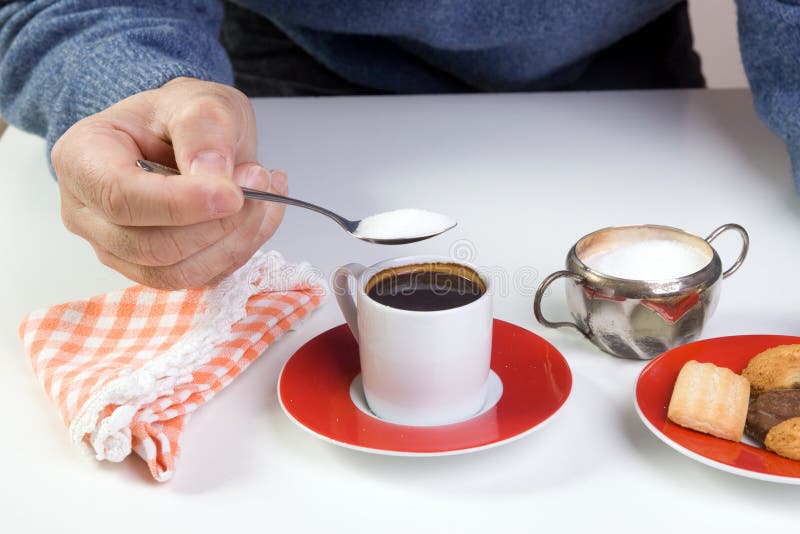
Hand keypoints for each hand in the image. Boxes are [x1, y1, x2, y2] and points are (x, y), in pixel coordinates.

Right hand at [51, 77, 286, 288]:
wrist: (186, 134)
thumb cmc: (180, 115)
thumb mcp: (197, 99)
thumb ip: (203, 128)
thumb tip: (214, 176)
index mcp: (82, 160)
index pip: (120, 198)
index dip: (181, 204)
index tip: (233, 193)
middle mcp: (88, 214)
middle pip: (150, 246)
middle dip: (217, 223)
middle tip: (260, 179)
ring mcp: (118, 250)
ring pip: (177, 273)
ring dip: (235, 240)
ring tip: (266, 194)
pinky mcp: (155, 270)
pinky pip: (200, 278)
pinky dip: (241, 249)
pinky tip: (261, 213)